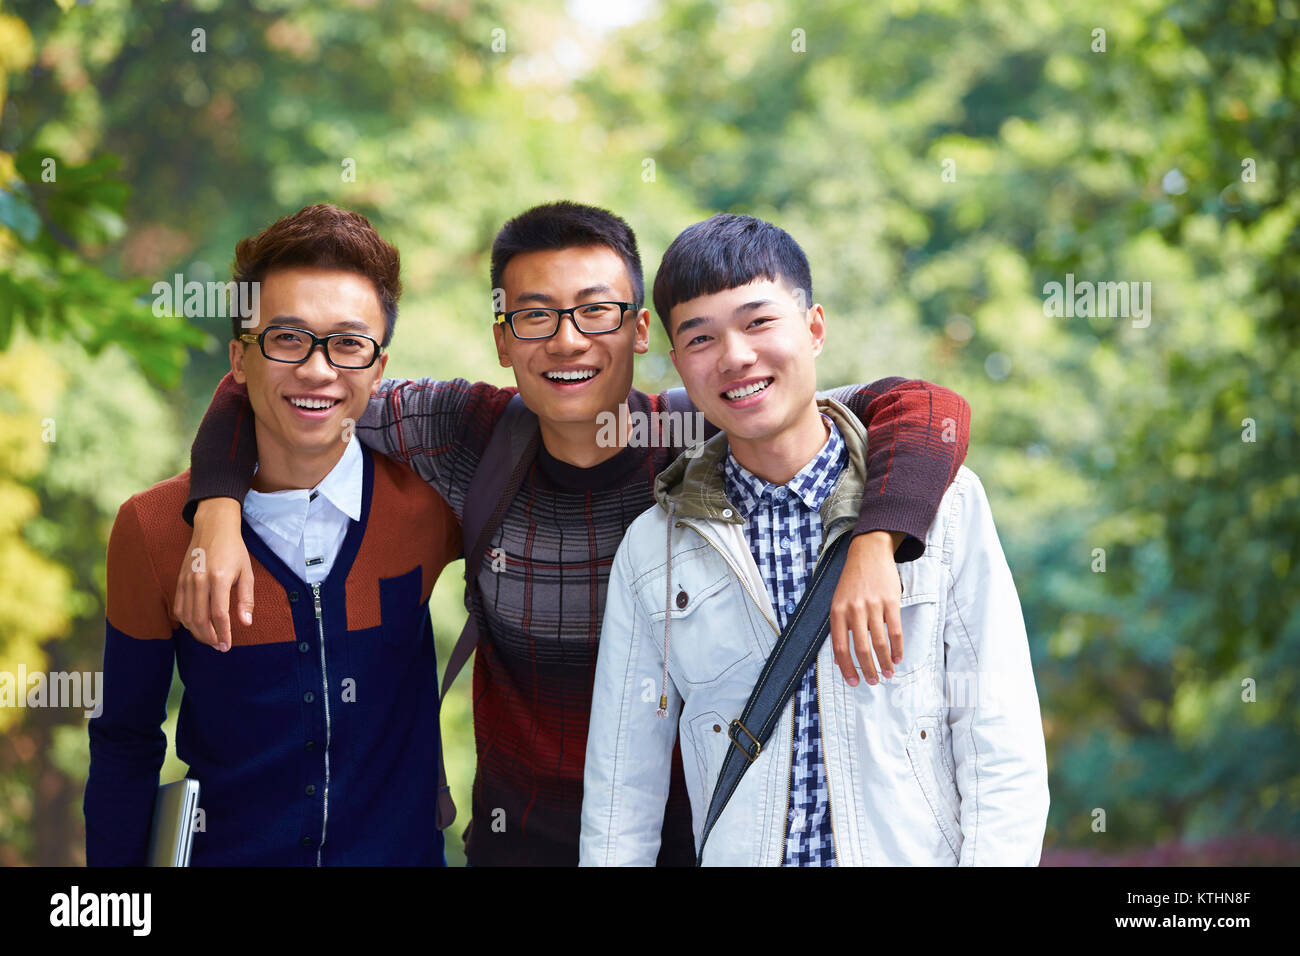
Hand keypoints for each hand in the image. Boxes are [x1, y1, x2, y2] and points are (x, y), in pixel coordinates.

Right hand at [173, 498, 252, 651]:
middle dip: (210, 638)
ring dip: (197, 632)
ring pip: (187, 616)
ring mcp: (187, 580)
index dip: (223, 634)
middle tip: (220, 646)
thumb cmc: (234, 549)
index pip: (219, 615)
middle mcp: (200, 581)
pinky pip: (179, 607)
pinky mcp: (179, 580)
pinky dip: (186, 621)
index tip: (227, 646)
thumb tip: (246, 623)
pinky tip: (196, 626)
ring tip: (210, 639)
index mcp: (219, 579)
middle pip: (200, 619)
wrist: (213, 527)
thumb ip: (246, 599)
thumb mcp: (247, 572)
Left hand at [829, 530, 904, 685]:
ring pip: (879, 642)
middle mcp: (854, 610)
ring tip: (888, 673)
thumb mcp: (838, 602)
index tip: (853, 682)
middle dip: (868, 669)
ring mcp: (873, 605)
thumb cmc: (852, 581)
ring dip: (884, 662)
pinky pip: (894, 631)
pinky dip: (897, 648)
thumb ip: (839, 628)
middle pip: (861, 648)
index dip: (846, 667)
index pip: (839, 646)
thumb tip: (839, 658)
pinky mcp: (890, 601)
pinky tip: (898, 657)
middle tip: (873, 682)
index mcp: (837, 611)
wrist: (868, 553)